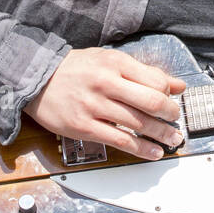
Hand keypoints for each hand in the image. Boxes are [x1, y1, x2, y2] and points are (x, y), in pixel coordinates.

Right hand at [25, 48, 186, 160]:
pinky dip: (141, 149)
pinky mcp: (84, 127)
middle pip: (151, 102)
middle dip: (170, 115)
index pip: (154, 80)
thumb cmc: (76, 69)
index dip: (170, 93)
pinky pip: (119, 141)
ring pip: (138, 124)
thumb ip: (144, 72)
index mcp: (114, 63)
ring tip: (172, 139)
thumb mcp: (109, 60)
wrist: (37, 79)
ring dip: (161, 134)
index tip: (174, 100)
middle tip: (176, 120)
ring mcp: (94, 107)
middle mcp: (106, 83)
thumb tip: (176, 84)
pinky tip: (153, 152)